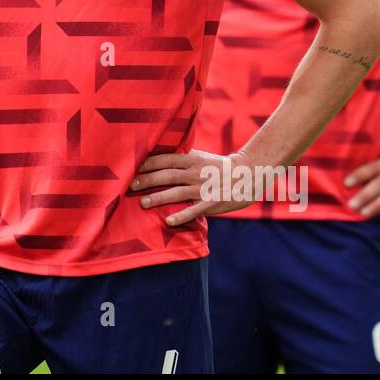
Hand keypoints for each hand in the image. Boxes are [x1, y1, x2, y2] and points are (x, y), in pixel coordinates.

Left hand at [130, 149, 256, 227]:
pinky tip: (168, 222)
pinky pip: (194, 210)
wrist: (248, 174)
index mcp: (191, 159)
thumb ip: (182, 159)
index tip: (131, 168)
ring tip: (143, 204)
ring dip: (158, 198)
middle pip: (167, 175)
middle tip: (130, 186)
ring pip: (177, 192)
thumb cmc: (219, 167)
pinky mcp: (212, 203)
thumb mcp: (200, 156)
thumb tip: (158, 157)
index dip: (147, 164)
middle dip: (147, 180)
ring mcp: (203, 188)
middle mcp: (195, 172)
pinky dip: (181, 216)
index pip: (165, 159)